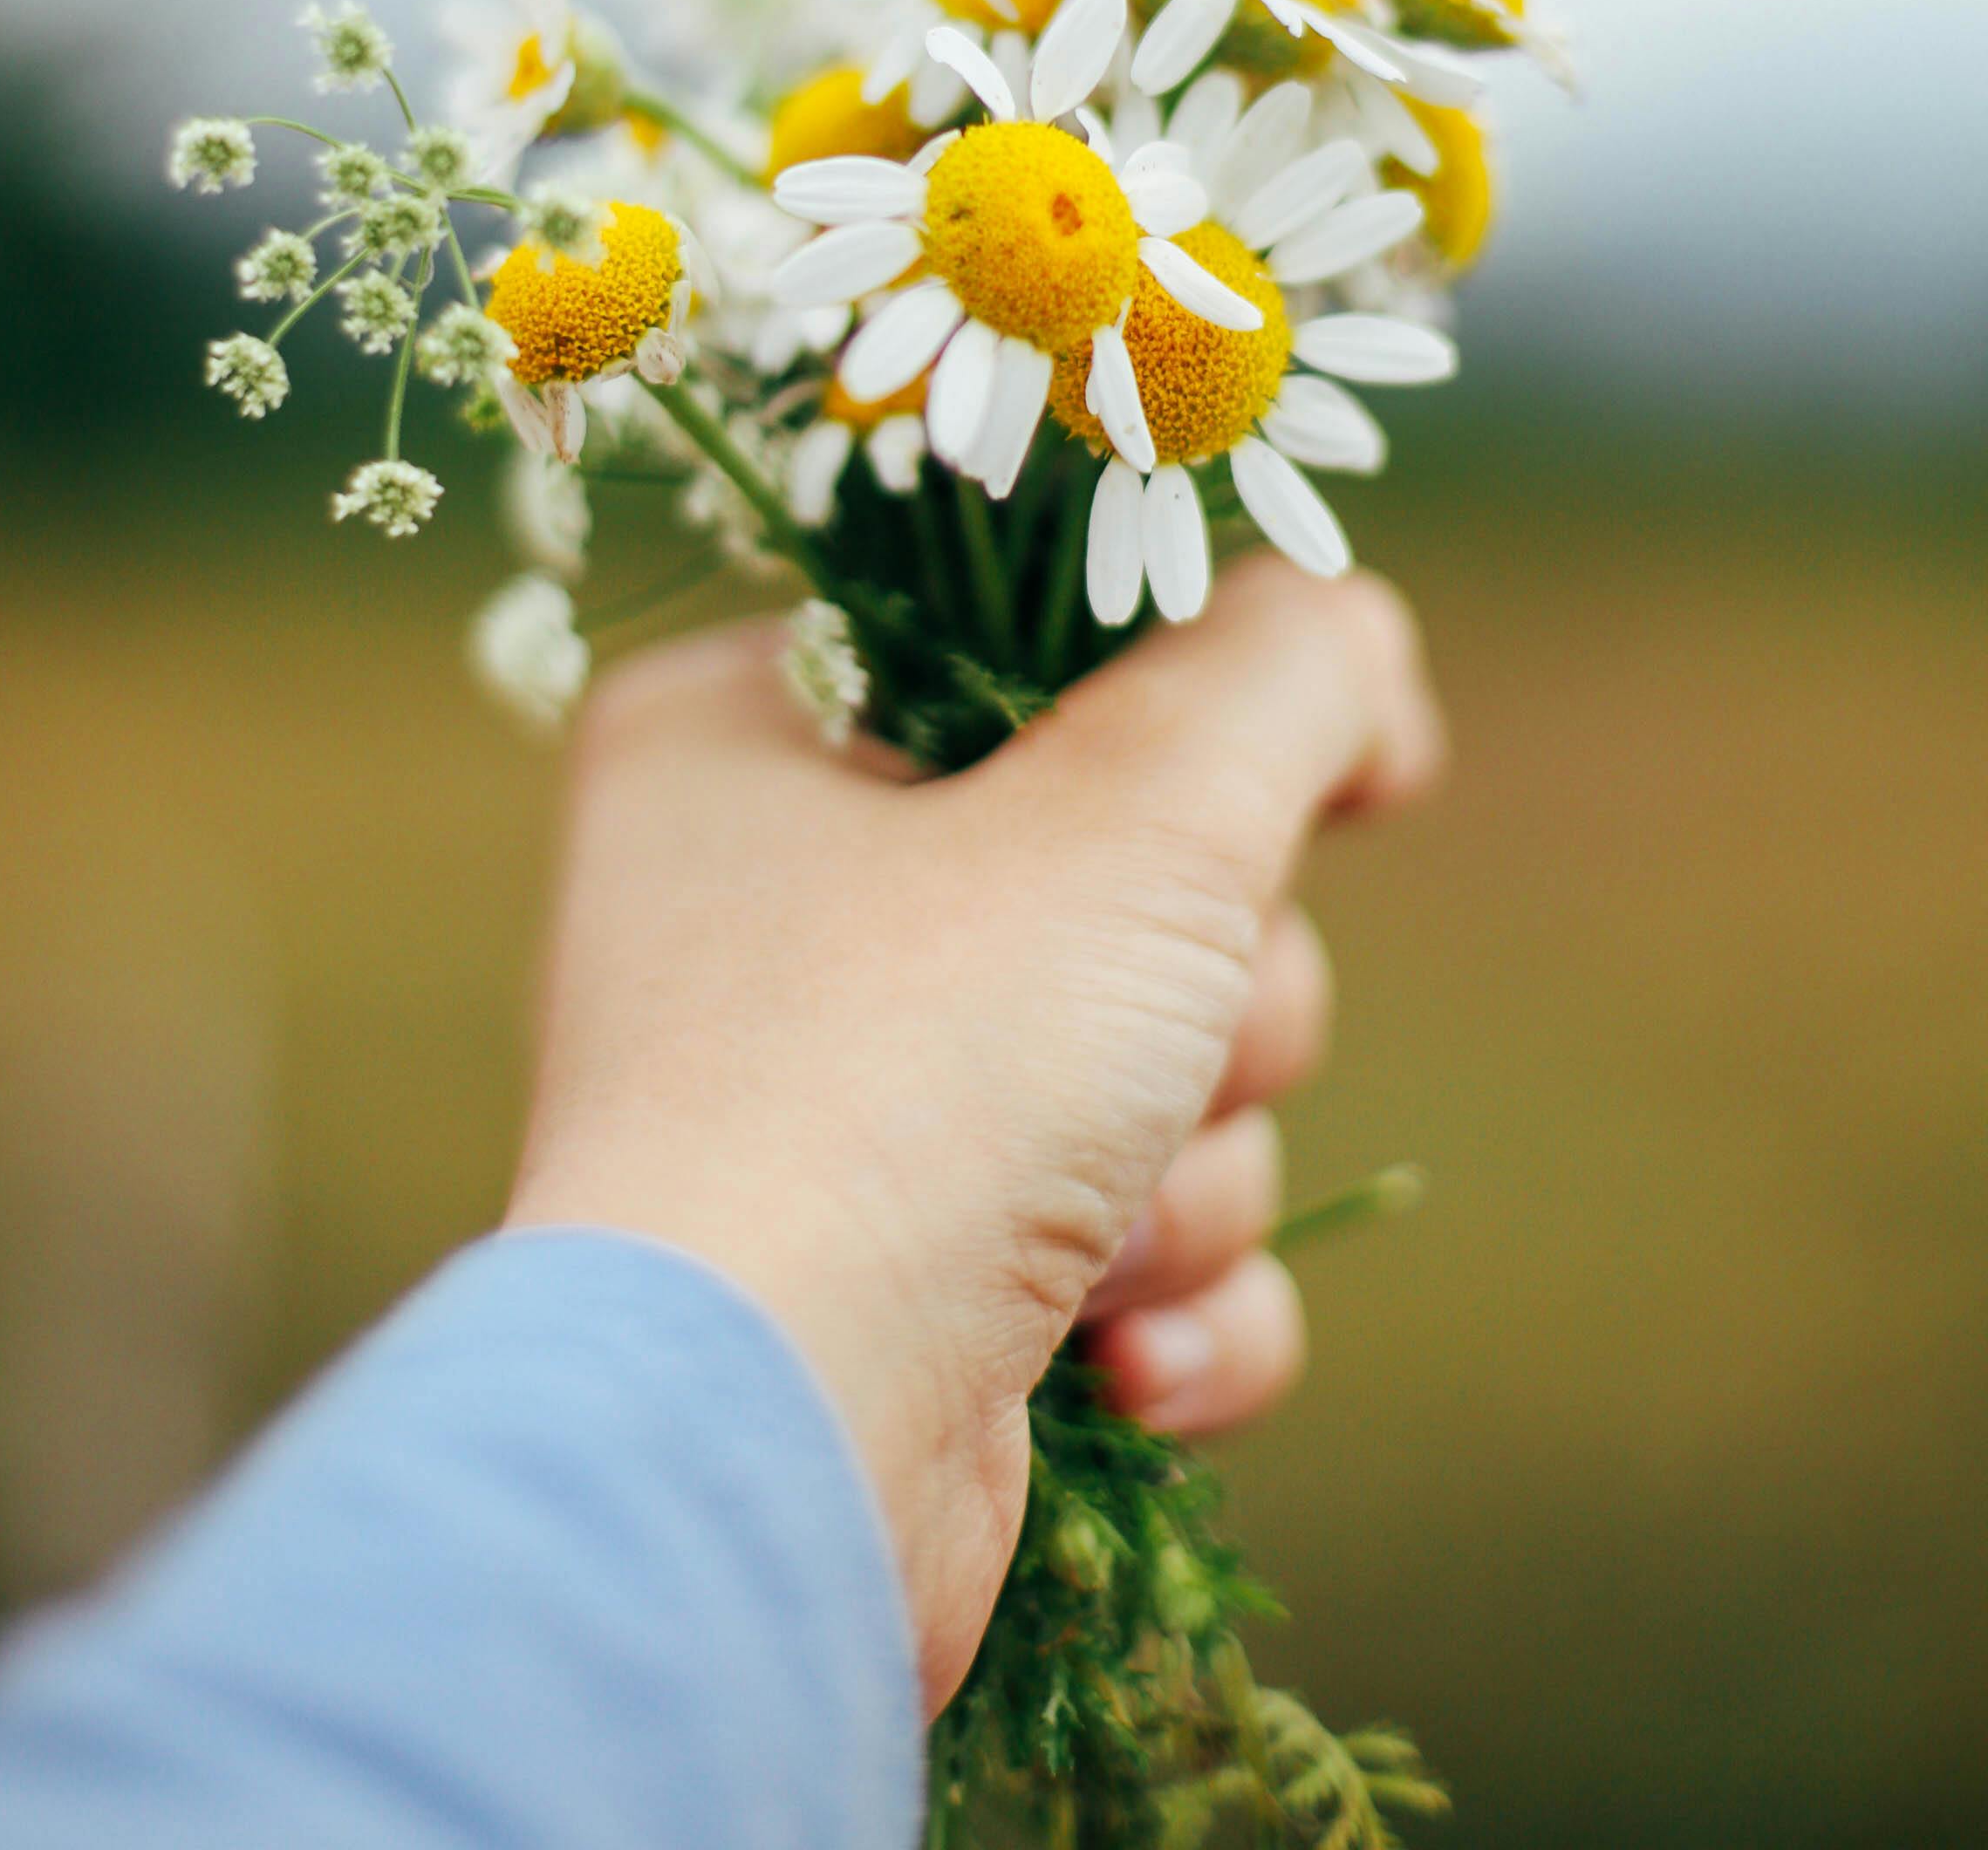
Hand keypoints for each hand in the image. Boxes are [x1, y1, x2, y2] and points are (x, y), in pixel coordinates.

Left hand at [507, 556, 1443, 1709]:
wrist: (768, 1465)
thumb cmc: (912, 1075)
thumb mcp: (1140, 805)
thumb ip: (1283, 667)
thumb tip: (1351, 635)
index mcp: (751, 731)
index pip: (1040, 650)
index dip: (1197, 725)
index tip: (1323, 783)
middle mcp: (775, 907)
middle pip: (1140, 881)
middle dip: (1211, 1006)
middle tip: (1151, 1044)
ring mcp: (841, 1110)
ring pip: (1164, 1078)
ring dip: (1189, 1176)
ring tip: (1090, 1238)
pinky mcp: (913, 1291)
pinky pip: (1136, 1258)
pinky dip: (1165, 1311)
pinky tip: (1110, 1365)